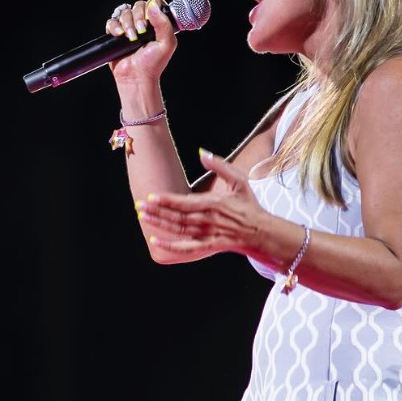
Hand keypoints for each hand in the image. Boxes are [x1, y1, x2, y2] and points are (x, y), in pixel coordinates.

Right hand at [105, 0, 176, 82]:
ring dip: (127, 23)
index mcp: (157, 23)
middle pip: (138, 5)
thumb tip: (153, 6)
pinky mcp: (115, 35)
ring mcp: (129, 28)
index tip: (150, 19)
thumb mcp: (167, 43)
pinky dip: (114, 26)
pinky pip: (111, 22)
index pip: (154, 3)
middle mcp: (143, 23)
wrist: (136, 77)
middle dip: (138, 17)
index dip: (151, 7)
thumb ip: (164, 24)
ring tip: (130, 37)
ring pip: (124, 12)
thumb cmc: (153, 64)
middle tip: (141, 32)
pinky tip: (119, 35)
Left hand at [136, 149, 267, 257]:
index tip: (151, 196)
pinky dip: (170, 246)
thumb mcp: (239, 180)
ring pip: (179, 230)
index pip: (185, 202)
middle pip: (178, 217)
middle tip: (139, 206)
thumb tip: (202, 152)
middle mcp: (208, 220)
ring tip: (143, 217)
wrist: (262, 232)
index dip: (167, 200)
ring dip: (159, 225)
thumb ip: (221, 165)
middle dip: (157, 212)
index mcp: (214, 204)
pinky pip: (186, 248)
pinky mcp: (208, 246)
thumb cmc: (249, 205)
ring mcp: (207, 235)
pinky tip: (155, 241)